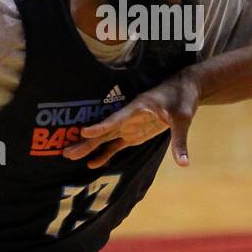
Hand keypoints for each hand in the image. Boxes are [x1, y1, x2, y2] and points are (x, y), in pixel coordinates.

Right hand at [61, 69, 200, 168]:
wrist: (185, 88)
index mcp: (138, 107)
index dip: (101, 126)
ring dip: (89, 147)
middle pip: (104, 131)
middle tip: (66, 152)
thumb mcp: (183, 118)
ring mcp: (130, 125)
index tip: (83, 131)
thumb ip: (180, 141)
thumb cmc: (182, 98)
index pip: (117, 119)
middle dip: (86, 141)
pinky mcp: (135, 133)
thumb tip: (183, 164)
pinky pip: (117, 145)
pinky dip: (105, 154)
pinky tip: (93, 163)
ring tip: (69, 156)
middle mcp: (130, 117)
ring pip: (106, 138)